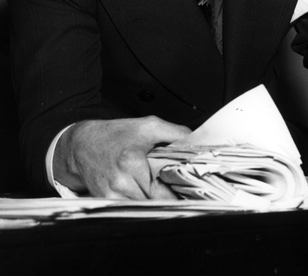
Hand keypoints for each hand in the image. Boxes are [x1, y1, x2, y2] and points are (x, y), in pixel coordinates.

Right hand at [54, 116, 190, 198]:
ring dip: (156, 201)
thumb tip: (198, 144)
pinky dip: (142, 202)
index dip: (179, 192)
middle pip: (156, 202)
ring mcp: (111, 194)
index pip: (164, 191)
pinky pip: (131, 208)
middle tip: (180, 188)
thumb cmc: (116, 134)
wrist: (82, 144)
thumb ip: (177, 133)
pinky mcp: (106, 201)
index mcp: (132, 162)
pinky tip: (147, 192)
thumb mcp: (150, 125)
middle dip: (169, 196)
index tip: (189, 190)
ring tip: (164, 188)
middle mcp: (120, 182)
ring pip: (145, 207)